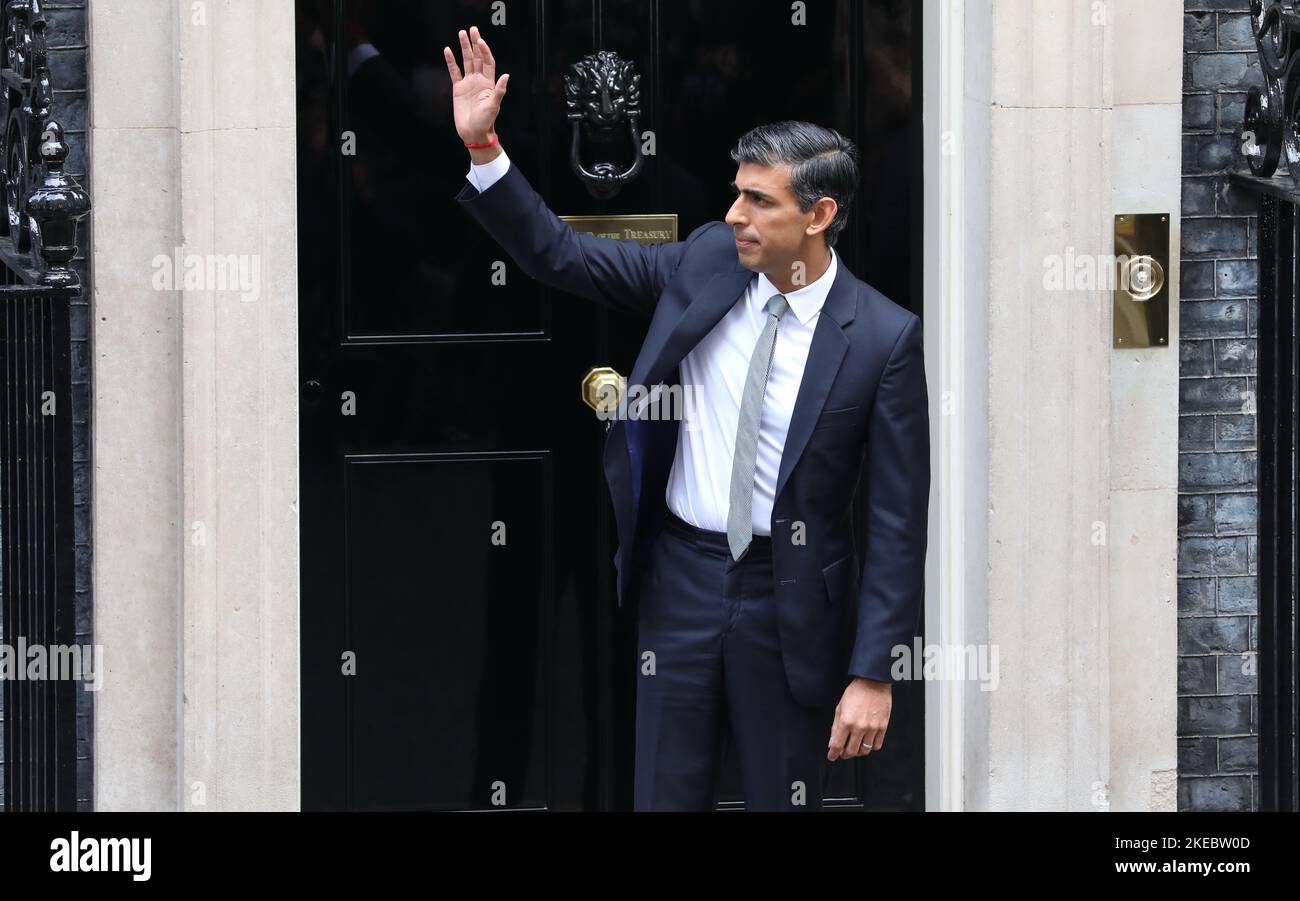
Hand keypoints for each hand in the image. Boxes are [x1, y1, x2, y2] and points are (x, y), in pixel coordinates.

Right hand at [443, 25, 508, 144]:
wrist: (474, 133)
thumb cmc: (486, 121)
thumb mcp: (494, 106)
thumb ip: (499, 91)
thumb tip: (506, 76)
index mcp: (489, 83)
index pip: (488, 62)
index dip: (485, 51)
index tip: (480, 41)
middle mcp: (479, 80)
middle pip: (477, 58)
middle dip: (475, 43)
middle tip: (472, 29)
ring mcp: (468, 83)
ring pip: (466, 62)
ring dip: (464, 48)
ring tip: (461, 33)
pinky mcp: (458, 89)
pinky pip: (454, 72)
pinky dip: (451, 61)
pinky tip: (448, 50)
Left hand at [827, 677, 890, 760]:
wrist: (873, 683)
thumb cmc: (855, 692)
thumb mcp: (840, 707)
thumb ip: (835, 727)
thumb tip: (832, 743)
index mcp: (846, 722)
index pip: (837, 745)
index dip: (833, 754)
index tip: (831, 756)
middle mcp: (859, 727)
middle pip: (851, 752)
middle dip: (844, 755)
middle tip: (842, 753)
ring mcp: (872, 728)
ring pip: (864, 751)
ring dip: (857, 752)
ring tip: (854, 746)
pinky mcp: (883, 727)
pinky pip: (876, 745)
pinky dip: (870, 747)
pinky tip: (866, 742)